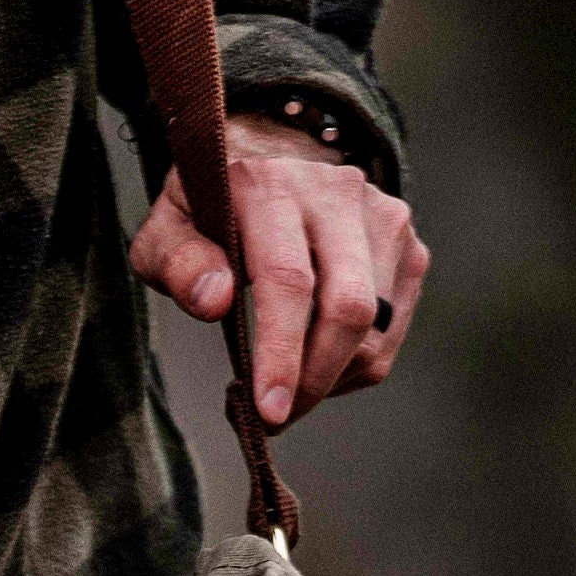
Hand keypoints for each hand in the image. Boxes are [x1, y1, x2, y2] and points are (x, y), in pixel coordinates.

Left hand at [130, 112, 429, 429]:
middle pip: (349, 308)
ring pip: (374, 330)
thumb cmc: (213, 210)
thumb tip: (215, 300)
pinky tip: (314, 356)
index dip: (281, 353)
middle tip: (276, 415)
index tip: (268, 410)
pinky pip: (390, 333)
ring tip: (287, 381)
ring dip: (329, 377)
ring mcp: (383, 217)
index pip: (288, 280)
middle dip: (314, 379)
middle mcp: (336, 192)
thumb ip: (177, 262)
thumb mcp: (169, 229)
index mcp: (271, 185)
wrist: (274, 161)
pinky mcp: (407, 246)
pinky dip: (352, 365)